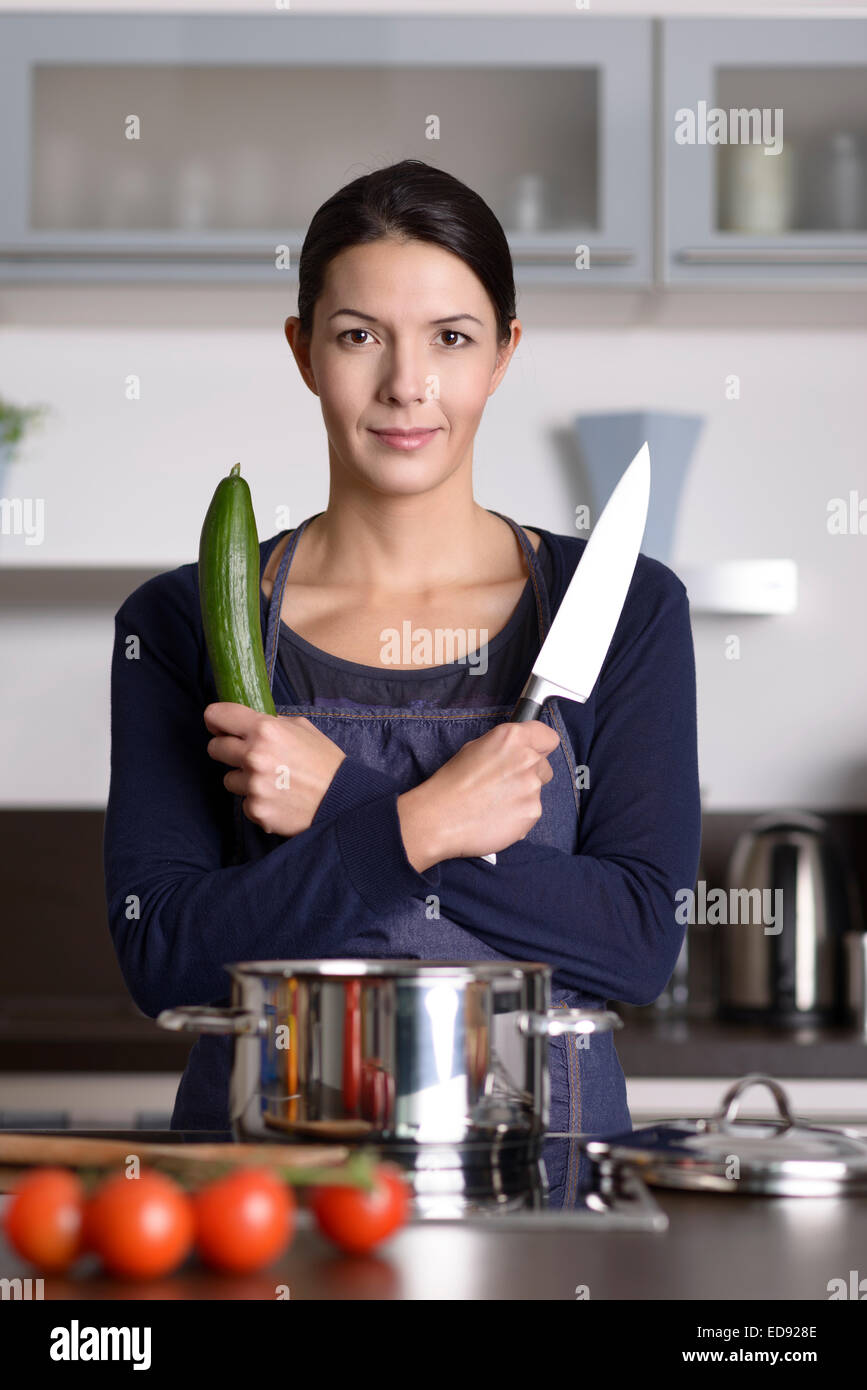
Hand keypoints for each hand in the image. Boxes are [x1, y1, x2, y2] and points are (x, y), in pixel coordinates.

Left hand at [203, 702, 345, 836]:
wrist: (344, 799)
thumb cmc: (325, 761)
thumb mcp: (303, 728)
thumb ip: (273, 723)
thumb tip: (249, 722)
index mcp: (265, 729)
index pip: (217, 715)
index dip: (216, 720)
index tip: (219, 726)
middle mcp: (254, 756)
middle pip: (215, 749)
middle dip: (227, 750)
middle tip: (247, 756)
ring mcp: (253, 786)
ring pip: (229, 779)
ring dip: (244, 780)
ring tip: (272, 781)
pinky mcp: (256, 810)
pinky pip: (245, 803)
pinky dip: (258, 802)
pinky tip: (279, 799)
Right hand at [397, 720, 559, 869]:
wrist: (440, 817)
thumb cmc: (452, 782)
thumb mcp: (475, 748)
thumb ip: (505, 747)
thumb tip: (517, 753)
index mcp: (512, 737)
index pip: (548, 737)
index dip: (540, 747)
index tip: (532, 755)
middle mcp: (528, 759)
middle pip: (545, 766)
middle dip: (530, 774)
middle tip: (505, 784)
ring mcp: (532, 787)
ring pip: (537, 791)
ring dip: (522, 796)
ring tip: (495, 804)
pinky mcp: (532, 812)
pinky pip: (532, 812)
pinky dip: (519, 815)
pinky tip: (497, 817)